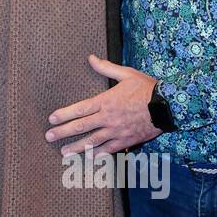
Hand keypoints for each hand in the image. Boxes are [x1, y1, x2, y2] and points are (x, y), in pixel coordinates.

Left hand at [45, 55, 161, 154]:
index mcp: (106, 101)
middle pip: (81, 127)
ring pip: (92, 142)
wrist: (167, 106)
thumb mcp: (127, 74)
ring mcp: (116, 132)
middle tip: (49, 137)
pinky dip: (98, 155)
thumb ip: (106, 68)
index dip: (64, 114)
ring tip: (64, 153)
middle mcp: (108, 118)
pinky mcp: (126, 141)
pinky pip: (109, 150)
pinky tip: (89, 158)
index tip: (51, 119)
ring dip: (76, 148)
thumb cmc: (147, 88)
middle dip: (63, 132)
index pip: (80, 109)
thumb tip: (91, 58)